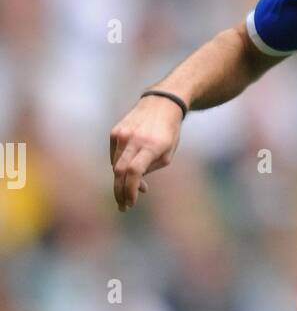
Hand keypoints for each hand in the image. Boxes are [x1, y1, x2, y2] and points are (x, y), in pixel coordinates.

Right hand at [110, 95, 183, 211]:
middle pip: (120, 171)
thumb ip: (150, 169)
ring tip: (129, 192)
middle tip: (123, 206)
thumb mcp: (167, 154)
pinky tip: (127, 172)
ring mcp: (122, 134)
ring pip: (115, 165)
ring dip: (121, 181)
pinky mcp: (115, 132)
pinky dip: (119, 167)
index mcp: (151, 145)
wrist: (161, 104)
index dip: (130, 189)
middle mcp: (134, 139)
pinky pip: (114, 155)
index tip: (131, 203)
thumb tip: (138, 187)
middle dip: (120, 192)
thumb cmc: (168, 133)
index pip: (135, 171)